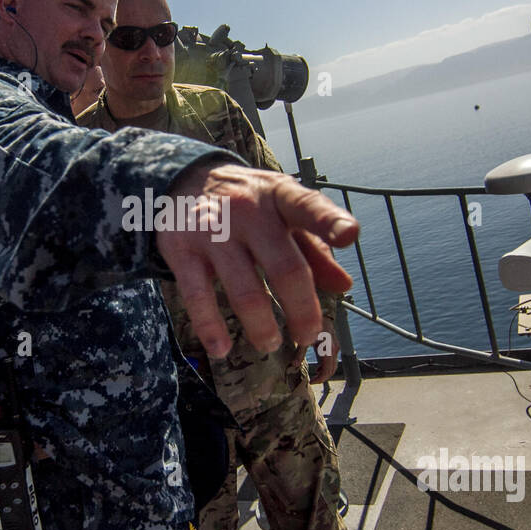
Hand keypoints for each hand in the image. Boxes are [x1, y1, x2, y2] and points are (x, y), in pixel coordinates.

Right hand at [155, 162, 357, 359]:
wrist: (182, 180)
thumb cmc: (248, 203)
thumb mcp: (282, 213)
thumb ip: (314, 247)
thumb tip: (344, 285)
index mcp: (279, 196)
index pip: (308, 207)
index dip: (329, 221)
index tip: (349, 235)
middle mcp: (247, 210)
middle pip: (284, 268)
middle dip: (302, 310)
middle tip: (307, 335)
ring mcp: (211, 230)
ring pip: (245, 292)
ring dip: (262, 327)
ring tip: (270, 343)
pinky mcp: (180, 250)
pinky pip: (197, 296)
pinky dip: (211, 328)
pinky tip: (222, 349)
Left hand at [293, 315, 337, 383]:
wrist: (322, 312)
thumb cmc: (312, 325)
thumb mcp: (304, 339)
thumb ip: (300, 353)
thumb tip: (294, 365)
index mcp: (328, 349)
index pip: (327, 370)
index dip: (320, 379)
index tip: (312, 382)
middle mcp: (334, 349)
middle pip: (332, 370)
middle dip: (322, 378)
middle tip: (312, 381)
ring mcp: (336, 348)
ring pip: (333, 366)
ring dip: (324, 372)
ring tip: (314, 375)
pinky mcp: (334, 346)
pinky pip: (332, 360)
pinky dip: (326, 366)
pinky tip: (318, 368)